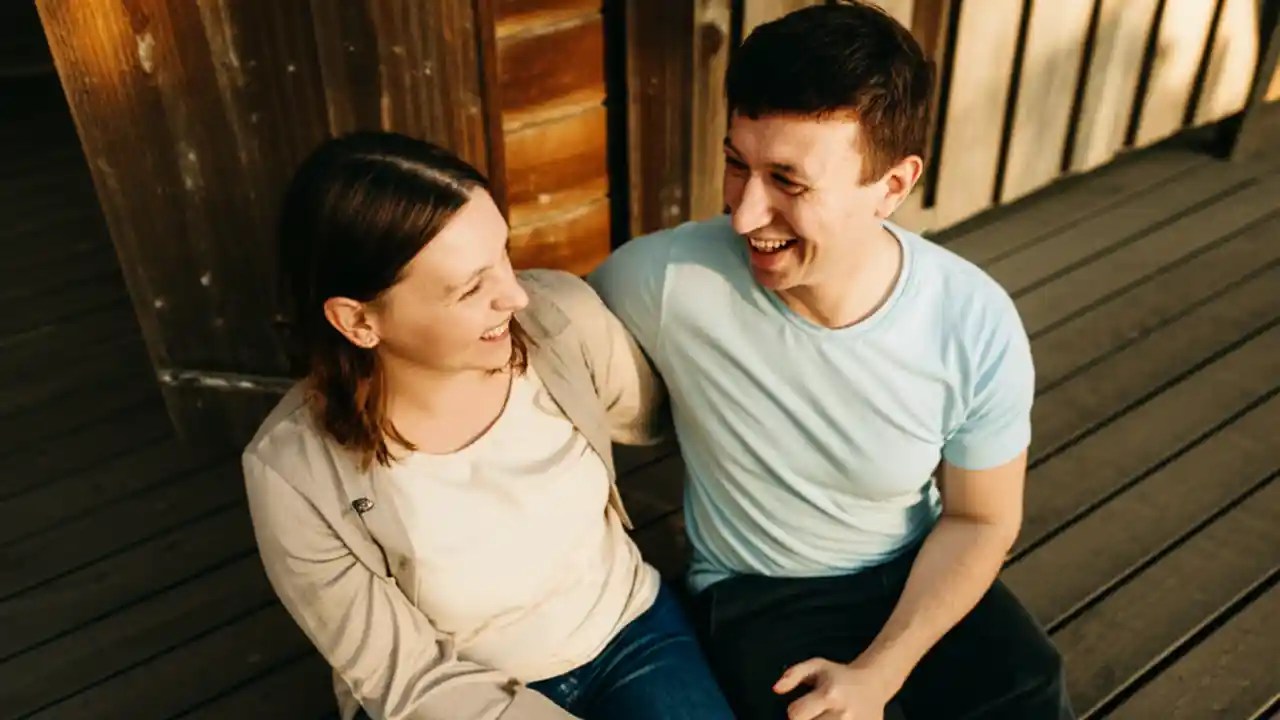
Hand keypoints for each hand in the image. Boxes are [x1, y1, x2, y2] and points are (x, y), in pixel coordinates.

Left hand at [773, 658, 895, 719]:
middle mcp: (842, 714)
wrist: (874, 683)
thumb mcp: (816, 666)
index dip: (794, 712)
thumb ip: (793, 674)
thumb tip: (776, 689)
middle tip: (813, 715)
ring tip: (824, 717)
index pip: (796, 714)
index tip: (801, 708)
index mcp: (829, 694)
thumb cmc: (840, 676)